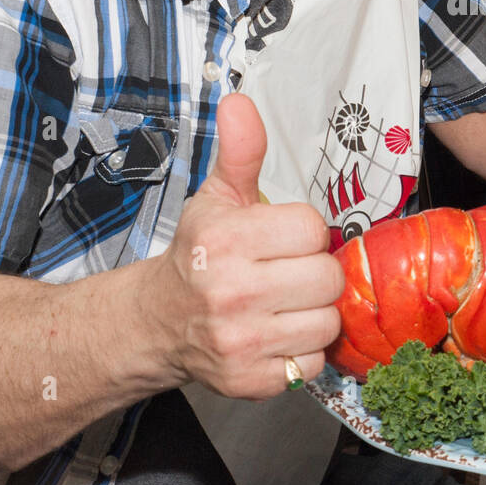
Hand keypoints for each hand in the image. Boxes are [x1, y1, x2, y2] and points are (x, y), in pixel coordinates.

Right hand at [146, 93, 343, 399]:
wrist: (157, 323)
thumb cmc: (199, 254)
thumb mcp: (216, 198)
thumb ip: (240, 152)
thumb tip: (241, 102)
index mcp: (225, 240)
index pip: (313, 230)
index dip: (303, 233)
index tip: (281, 238)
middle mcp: (230, 293)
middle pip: (328, 278)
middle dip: (314, 272)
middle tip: (287, 272)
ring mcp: (240, 342)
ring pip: (327, 322)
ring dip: (314, 313)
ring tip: (285, 303)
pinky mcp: (250, 381)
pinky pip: (313, 363)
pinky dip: (303, 351)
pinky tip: (277, 333)